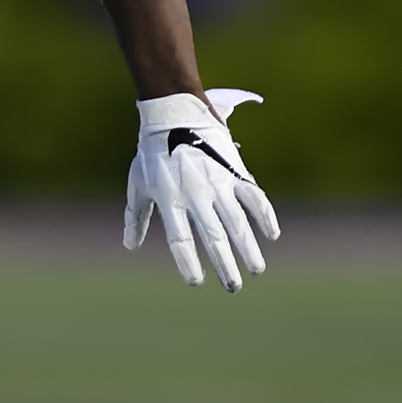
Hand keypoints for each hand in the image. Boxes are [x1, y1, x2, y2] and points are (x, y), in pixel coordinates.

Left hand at [123, 88, 279, 291]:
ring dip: (249, 247)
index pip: (179, 238)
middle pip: (213, 236)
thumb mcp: (138, 184)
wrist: (175, 115)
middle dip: (224, 264)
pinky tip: (272, 235)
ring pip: (237, 220)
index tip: (195, 281)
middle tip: (233, 287)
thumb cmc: (153, 154)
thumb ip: (136, 216)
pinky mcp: (234, 171)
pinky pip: (253, 196)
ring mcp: (217, 182)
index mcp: (169, 199)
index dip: (188, 261)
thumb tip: (129, 245)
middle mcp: (195, 193)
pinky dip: (265, 215)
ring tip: (256, 269)